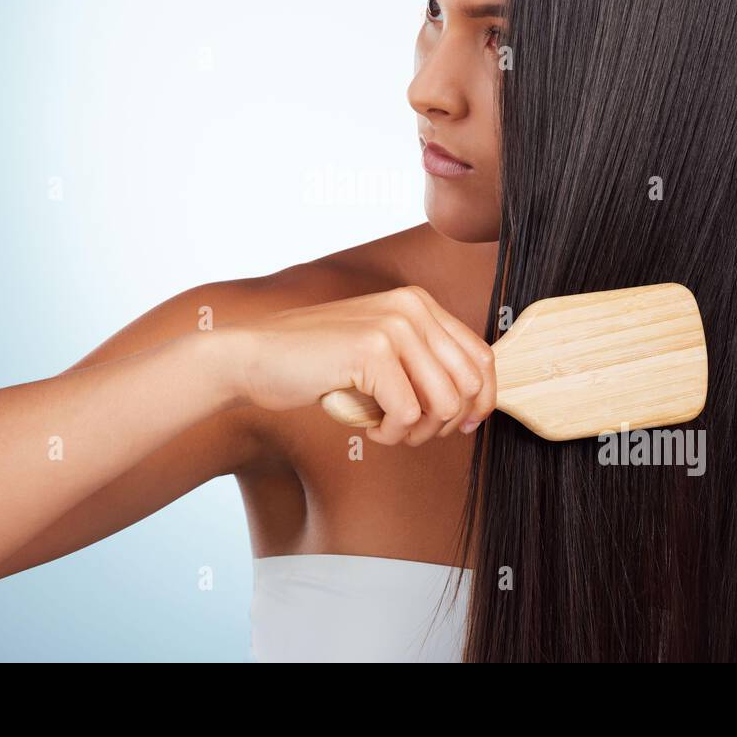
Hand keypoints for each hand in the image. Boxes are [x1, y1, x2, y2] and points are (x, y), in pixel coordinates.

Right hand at [222, 286, 497, 445]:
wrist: (254, 357)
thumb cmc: (315, 363)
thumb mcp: (380, 353)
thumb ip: (422, 364)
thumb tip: (473, 406)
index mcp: (419, 303)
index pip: (482, 357)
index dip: (480, 401)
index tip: (460, 427)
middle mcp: (412, 307)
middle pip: (469, 384)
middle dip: (446, 423)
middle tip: (409, 432)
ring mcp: (393, 325)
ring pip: (443, 403)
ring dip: (417, 432)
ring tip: (386, 430)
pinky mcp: (371, 350)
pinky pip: (407, 413)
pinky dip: (391, 433)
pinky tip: (367, 427)